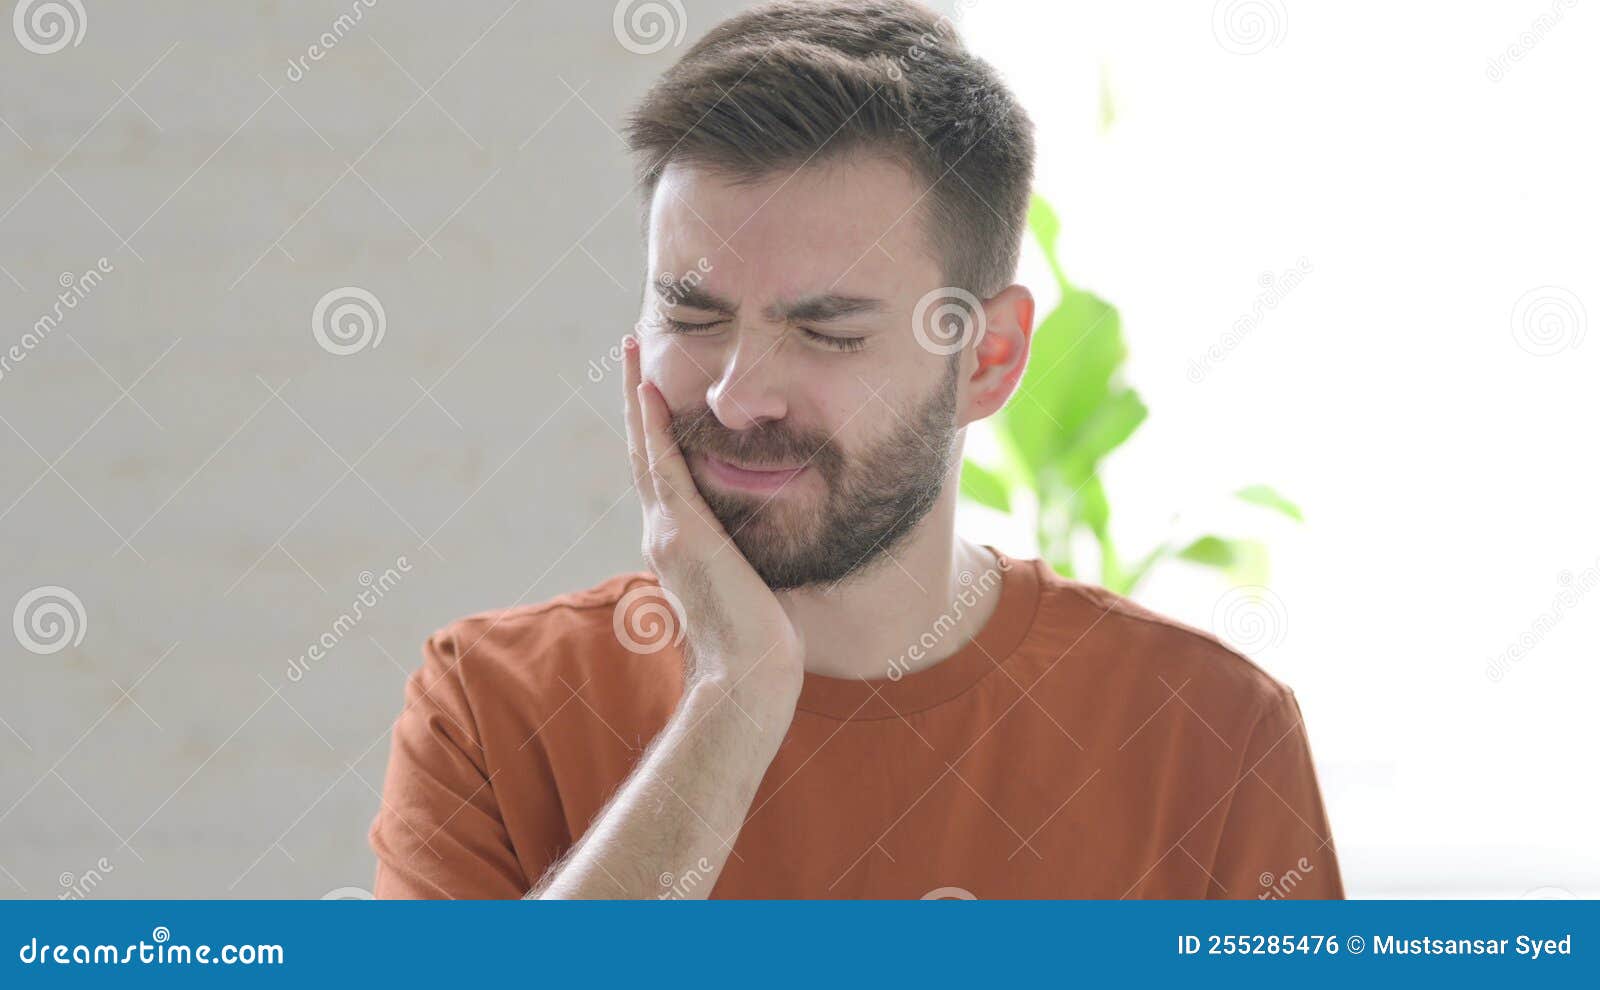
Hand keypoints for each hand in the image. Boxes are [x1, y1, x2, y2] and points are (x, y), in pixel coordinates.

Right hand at [622, 334, 804, 705]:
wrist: (750, 676)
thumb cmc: (760, 641)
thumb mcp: (751, 582)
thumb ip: (744, 553)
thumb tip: (761, 538)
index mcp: (678, 542)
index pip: (661, 470)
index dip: (653, 427)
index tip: (652, 386)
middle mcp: (662, 531)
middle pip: (643, 449)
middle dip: (637, 398)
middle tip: (632, 349)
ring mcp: (666, 531)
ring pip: (645, 449)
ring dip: (638, 397)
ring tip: (632, 351)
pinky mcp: (681, 533)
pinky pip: (662, 466)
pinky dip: (651, 427)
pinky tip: (650, 390)